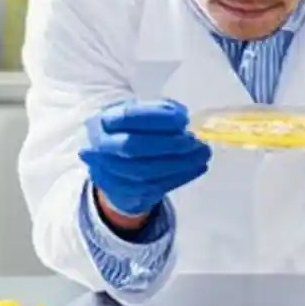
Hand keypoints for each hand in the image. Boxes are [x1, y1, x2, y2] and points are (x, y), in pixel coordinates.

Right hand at [79, 99, 211, 219]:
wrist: (113, 162)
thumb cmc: (133, 131)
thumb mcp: (141, 115)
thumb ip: (160, 112)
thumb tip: (182, 119)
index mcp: (105, 121)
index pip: (127, 117)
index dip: (157, 117)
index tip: (183, 117)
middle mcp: (102, 147)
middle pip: (132, 147)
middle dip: (167, 144)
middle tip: (194, 140)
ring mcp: (110, 173)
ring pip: (145, 172)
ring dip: (179, 163)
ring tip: (202, 153)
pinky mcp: (124, 193)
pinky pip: (155, 187)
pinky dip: (180, 176)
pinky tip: (197, 166)